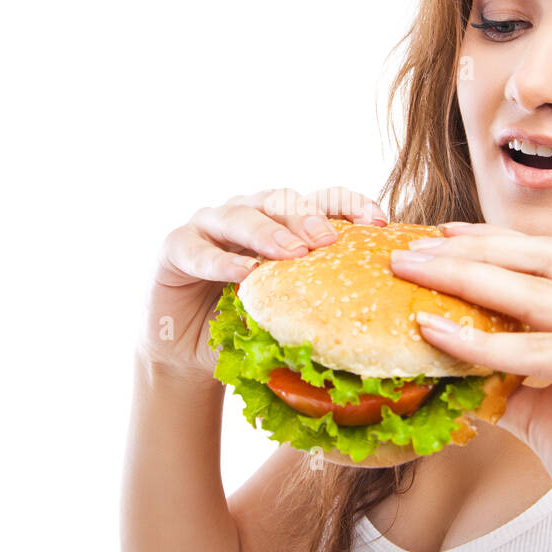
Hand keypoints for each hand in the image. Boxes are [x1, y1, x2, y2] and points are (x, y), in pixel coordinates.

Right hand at [141, 187, 387, 381]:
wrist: (187, 352)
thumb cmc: (246, 329)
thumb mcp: (287, 321)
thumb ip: (318, 316)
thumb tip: (369, 335)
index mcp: (284, 223)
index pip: (322, 199)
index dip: (349, 204)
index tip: (377, 223)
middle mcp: (248, 214)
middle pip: (281, 200)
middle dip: (307, 217)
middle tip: (327, 240)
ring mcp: (209, 226)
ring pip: (241, 215)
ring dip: (268, 232)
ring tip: (291, 253)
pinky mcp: (175, 246)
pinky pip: (197, 248)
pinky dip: (220, 260)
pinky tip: (241, 275)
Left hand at [388, 222, 551, 551]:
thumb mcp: (549, 418)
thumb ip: (509, 383)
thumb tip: (451, 367)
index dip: (492, 244)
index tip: (436, 238)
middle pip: (545, 259)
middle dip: (471, 250)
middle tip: (411, 251)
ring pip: (542, 292)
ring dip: (468, 280)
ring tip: (413, 278)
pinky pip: (549, 349)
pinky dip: (490, 343)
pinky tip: (441, 336)